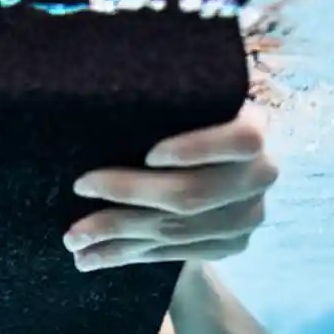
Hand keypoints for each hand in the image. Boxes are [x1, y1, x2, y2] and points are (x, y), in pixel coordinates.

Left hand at [63, 104, 276, 271]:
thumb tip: (103, 77)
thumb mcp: (186, 100)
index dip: (197, 149)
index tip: (149, 154)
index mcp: (254, 127)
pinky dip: (128, 255)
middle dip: (129, 193)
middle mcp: (259, 175)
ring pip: (176, 231)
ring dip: (118, 237)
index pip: (241, 140)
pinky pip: (172, 254)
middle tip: (80, 188)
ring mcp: (246, 217)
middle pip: (193, 193)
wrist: (215, 163)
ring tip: (73, 239)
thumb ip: (164, 96)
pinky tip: (92, 256)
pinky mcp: (228, 247)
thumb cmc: (184, 117)